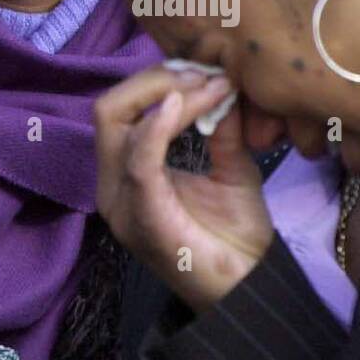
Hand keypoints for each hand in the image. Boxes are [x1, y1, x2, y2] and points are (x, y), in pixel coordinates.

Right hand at [94, 66, 274, 312]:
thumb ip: (221, 125)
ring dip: (166, 96)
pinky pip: (138, 160)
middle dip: (157, 81)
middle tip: (205, 76)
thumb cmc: (236, 236)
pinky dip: (160, 125)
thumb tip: (222, 78)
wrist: (249, 290)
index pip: (121, 108)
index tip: (208, 70)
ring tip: (210, 88)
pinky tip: (189, 105)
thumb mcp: (231, 166)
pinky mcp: (141, 218)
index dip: (160, 80)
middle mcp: (113, 187)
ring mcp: (121, 205)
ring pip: (117, 123)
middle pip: (109, 108)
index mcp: (127, 174)